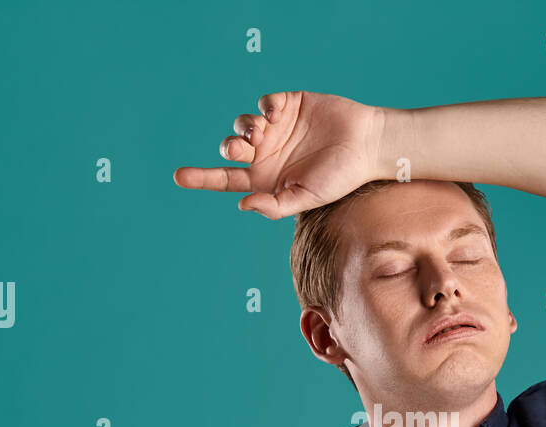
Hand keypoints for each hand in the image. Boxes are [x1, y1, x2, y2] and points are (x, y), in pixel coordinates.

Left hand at [173, 90, 385, 219]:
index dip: (202, 177)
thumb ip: (276, 205)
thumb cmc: (340, 177)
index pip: (227, 178)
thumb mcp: (307, 198)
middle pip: (231, 148)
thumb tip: (242, 203)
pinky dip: (265, 106)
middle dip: (231, 146)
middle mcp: (267, 153)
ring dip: (245, 127)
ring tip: (262, 130)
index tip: (178, 176)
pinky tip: (276, 114)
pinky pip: (264, 102)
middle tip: (245, 148)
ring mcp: (276, 128)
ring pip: (243, 124)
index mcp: (266, 178)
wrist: (367, 145)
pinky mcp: (288, 105)